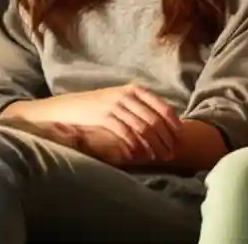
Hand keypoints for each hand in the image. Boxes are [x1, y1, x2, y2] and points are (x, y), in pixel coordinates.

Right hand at [8, 84, 181, 162]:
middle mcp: (126, 95)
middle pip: (155, 120)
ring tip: (157, 158)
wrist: (67, 108)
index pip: (162, 107)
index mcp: (134, 89)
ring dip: (153, 145)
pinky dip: (135, 146)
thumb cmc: (95, 107)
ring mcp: (115, 105)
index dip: (173, 125)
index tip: (180, 139)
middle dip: (165, 139)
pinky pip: (126, 133)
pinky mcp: (104, 116)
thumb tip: (163, 124)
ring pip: (143, 127)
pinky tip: (139, 155)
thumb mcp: (118, 100)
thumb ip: (138, 107)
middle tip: (170, 154)